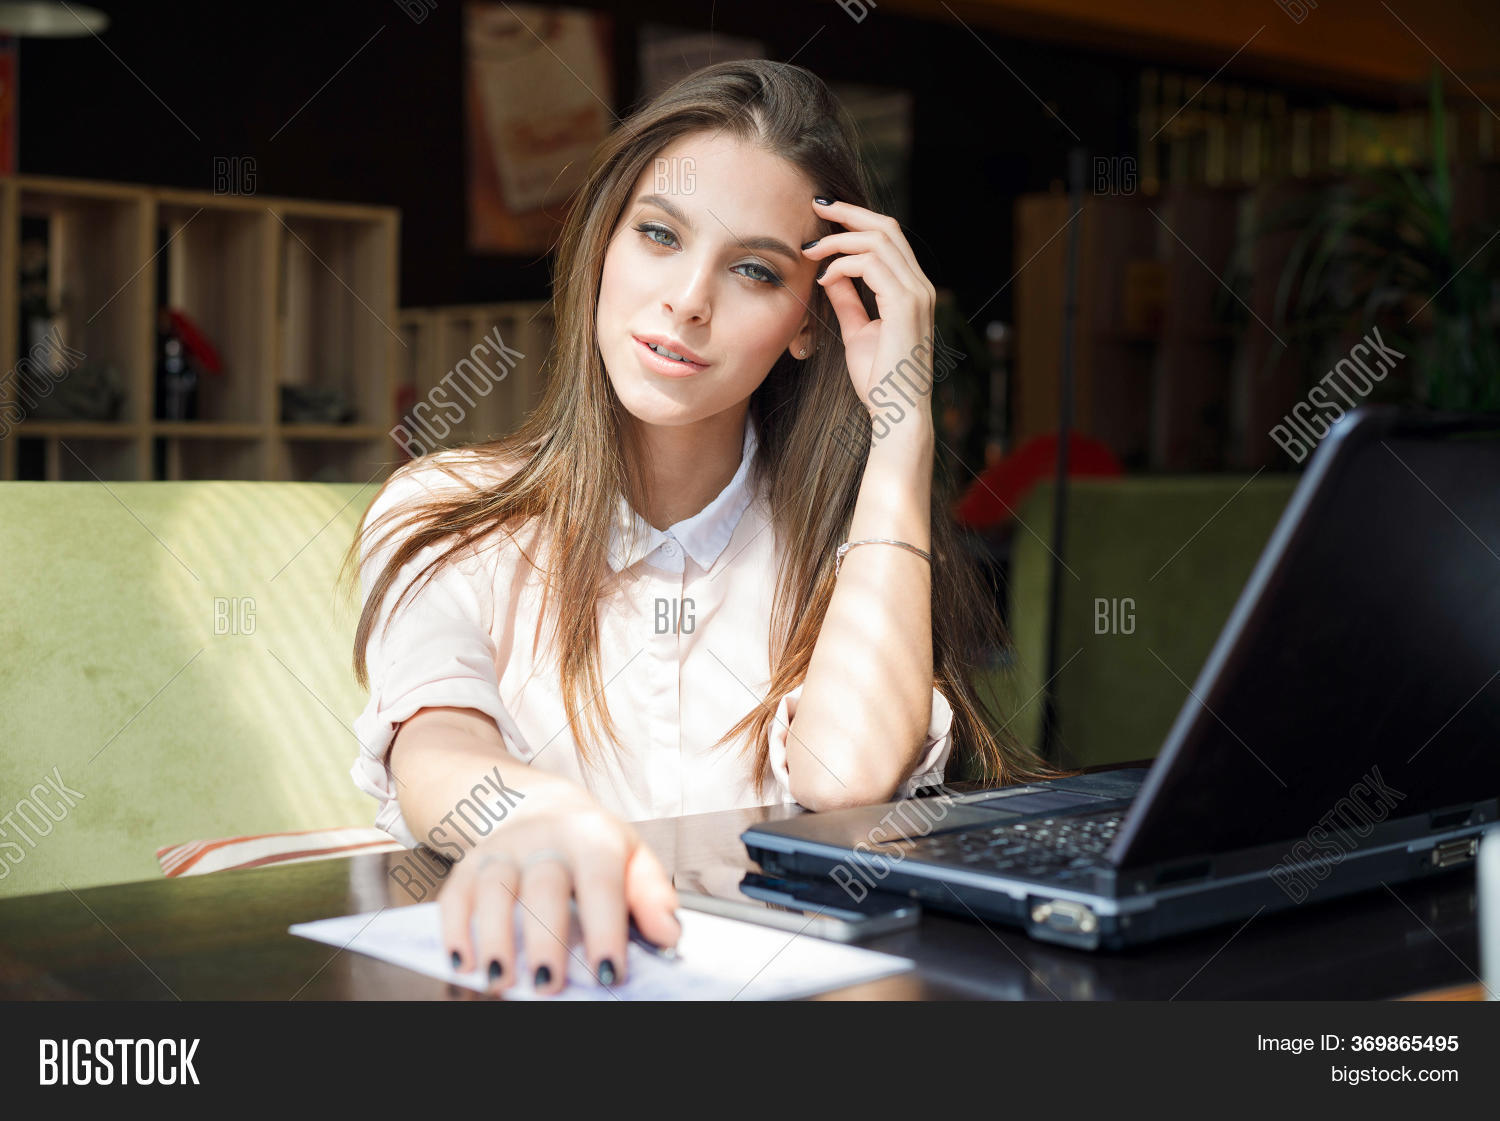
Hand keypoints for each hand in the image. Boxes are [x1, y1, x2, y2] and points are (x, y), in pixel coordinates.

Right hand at [438, 787, 679, 995]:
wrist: (542, 807)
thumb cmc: (592, 845)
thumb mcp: (632, 857)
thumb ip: (652, 895)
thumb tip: (669, 933)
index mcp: (593, 837)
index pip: (601, 882)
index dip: (604, 928)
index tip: (608, 972)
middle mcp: (545, 838)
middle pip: (543, 885)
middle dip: (544, 938)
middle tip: (549, 983)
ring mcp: (503, 849)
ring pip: (494, 887)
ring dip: (494, 936)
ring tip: (499, 978)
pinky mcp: (470, 863)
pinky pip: (455, 893)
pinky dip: (455, 928)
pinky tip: (461, 960)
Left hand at [803, 198, 937, 414]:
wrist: (896, 412)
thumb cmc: (880, 380)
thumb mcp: (858, 332)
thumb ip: (849, 302)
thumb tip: (832, 276)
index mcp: (913, 290)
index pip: (889, 238)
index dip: (858, 220)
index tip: (825, 216)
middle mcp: (920, 286)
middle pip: (887, 227)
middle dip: (848, 212)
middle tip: (816, 206)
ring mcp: (916, 294)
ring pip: (878, 240)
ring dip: (838, 240)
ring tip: (811, 251)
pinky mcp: (905, 305)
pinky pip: (871, 265)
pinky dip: (843, 265)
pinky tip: (825, 278)